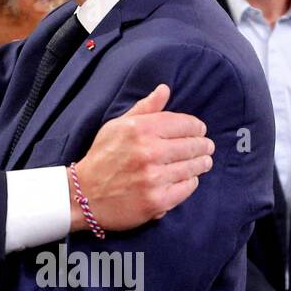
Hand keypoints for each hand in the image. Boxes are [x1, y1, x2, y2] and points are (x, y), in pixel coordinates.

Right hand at [70, 84, 213, 233]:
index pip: (185, 123)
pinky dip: (191, 181)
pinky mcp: (157, 200)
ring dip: (201, 164)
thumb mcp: (117, 126)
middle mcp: (148, 152)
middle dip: (203, 145)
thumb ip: (145, 108)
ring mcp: (154, 178)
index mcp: (140, 129)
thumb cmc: (102, 157)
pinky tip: (187, 178)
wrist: (84, 194)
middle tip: (206, 147)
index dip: (197, 127)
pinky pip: (187, 187)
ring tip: (202, 162)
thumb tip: (164, 89)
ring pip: (194, 167)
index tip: (199, 130)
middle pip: (194, 145)